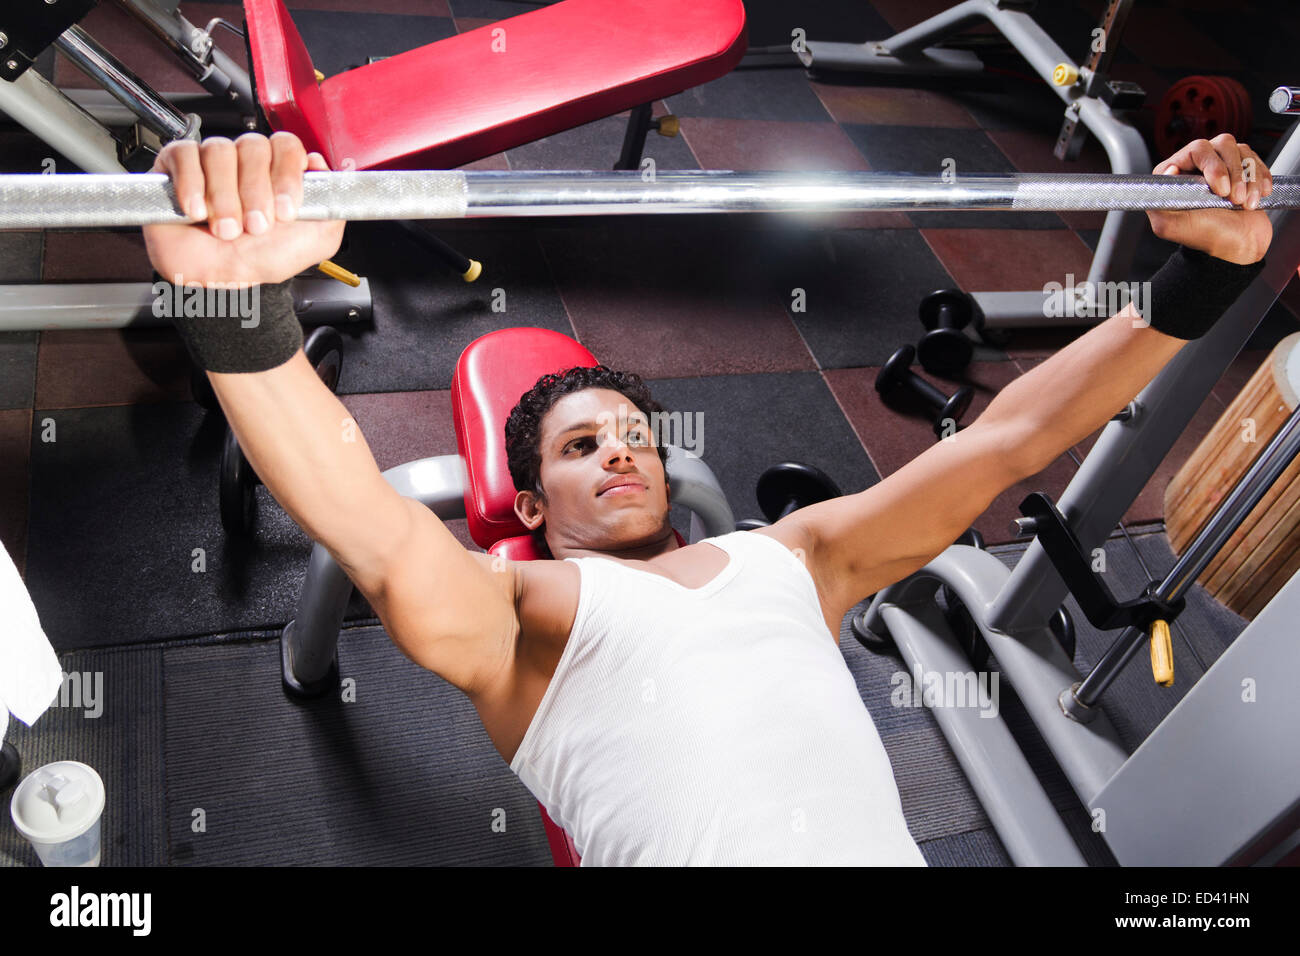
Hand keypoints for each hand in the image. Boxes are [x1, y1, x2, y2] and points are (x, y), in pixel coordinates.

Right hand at [142, 132, 345, 286]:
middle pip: (254, 146)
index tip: (285, 211)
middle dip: (256, 192)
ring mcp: (211, 160)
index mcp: (277, 170)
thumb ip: (332, 206)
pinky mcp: (178, 164)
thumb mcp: (315, 240)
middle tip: (255, 226)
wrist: (219, 280)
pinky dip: (192, 186)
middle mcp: (246, 161)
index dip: (287, 175)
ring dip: (224, 198)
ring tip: (226, 229)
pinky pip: (184, 155)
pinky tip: (196, 212)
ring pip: (219, 151)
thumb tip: (322, 166)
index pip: (286, 146)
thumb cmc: (261, 258)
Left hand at [1146, 134, 1271, 264]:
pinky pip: (1255, 159)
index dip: (1213, 166)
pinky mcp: (1241, 169)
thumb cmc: (1203, 238)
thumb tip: (1170, 170)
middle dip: (1234, 173)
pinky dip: (1261, 177)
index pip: (1196, 150)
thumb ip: (1160, 201)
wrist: (1235, 248)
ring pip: (1241, 150)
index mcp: (1174, 174)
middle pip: (1222, 145)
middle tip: (1235, 200)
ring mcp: (1220, 165)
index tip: (1221, 191)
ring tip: (1246, 204)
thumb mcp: (1171, 226)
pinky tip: (1258, 197)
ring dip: (1249, 178)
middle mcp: (1195, 165)